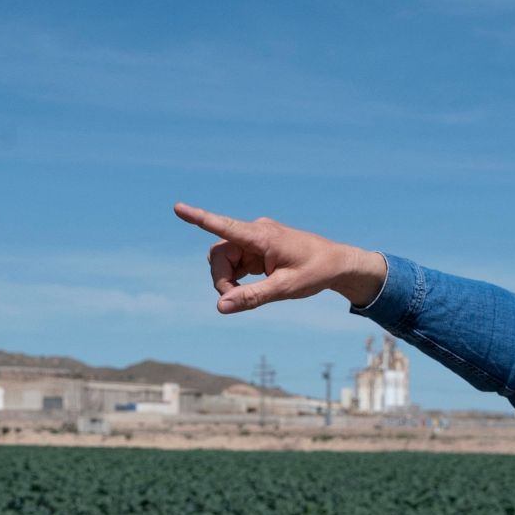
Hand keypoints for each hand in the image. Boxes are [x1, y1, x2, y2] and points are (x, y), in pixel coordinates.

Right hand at [172, 202, 386, 313]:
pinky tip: (252, 287)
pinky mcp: (258, 249)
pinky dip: (236, 278)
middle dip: (220, 278)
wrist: (337, 263)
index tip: (177, 208)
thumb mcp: (284, 289)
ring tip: (249, 295)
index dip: (199, 219)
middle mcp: (256, 233)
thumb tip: (221, 306)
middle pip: (219, 253)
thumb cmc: (315, 272)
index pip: (224, 226)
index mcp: (262, 236)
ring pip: (225, 259)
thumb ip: (252, 297)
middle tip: (235, 300)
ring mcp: (256, 240)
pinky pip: (236, 262)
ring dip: (228, 279)